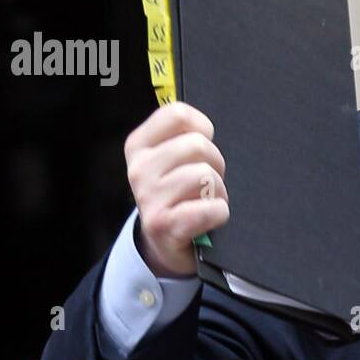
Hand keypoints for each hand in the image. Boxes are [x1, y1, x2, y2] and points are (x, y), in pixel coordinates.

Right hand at [123, 102, 229, 276]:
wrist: (165, 245)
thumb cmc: (179, 196)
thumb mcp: (172, 161)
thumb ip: (184, 137)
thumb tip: (207, 129)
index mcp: (139, 146)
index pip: (178, 114)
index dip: (202, 129)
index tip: (202, 148)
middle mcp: (139, 169)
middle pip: (198, 144)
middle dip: (215, 164)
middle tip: (207, 184)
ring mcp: (148, 197)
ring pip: (205, 176)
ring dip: (218, 192)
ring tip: (206, 202)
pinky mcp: (163, 225)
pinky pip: (210, 209)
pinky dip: (219, 214)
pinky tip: (209, 219)